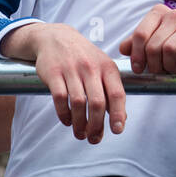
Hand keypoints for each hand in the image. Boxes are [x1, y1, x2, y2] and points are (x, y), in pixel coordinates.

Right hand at [3, 22, 125, 143]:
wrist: (56, 37)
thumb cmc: (84, 58)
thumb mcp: (103, 68)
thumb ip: (112, 92)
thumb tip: (121, 120)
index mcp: (107, 67)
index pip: (117, 94)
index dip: (118, 114)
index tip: (117, 130)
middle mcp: (91, 67)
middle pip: (97, 102)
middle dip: (96, 125)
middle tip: (93, 139)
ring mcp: (71, 69)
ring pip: (78, 103)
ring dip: (79, 123)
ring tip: (80, 134)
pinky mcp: (53, 73)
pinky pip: (60, 98)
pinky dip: (64, 114)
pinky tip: (67, 121)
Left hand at [120, 4, 175, 74]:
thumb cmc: (175, 47)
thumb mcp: (153, 44)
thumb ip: (136, 44)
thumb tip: (123, 48)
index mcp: (158, 12)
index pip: (140, 34)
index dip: (137, 55)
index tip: (138, 69)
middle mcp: (174, 14)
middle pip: (154, 45)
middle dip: (153, 64)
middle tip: (158, 71)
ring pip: (170, 49)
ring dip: (169, 65)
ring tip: (171, 68)